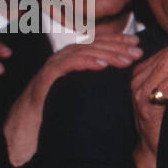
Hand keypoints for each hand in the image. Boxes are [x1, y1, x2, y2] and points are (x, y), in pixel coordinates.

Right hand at [4, 33, 141, 166]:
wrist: (29, 125)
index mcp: (74, 59)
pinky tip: (102, 65)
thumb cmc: (58, 109)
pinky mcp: (47, 76)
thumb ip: (99, 82)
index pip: (98, 44)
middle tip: (138, 50)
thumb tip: (125, 78)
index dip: (118, 41)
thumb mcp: (84, 93)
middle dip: (117, 46)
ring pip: (83, 52)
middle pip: (94, 45)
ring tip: (126, 59)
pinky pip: (68, 65)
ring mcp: (55, 65)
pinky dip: (86, 62)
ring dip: (107, 54)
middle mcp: (64, 58)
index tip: (138, 43)